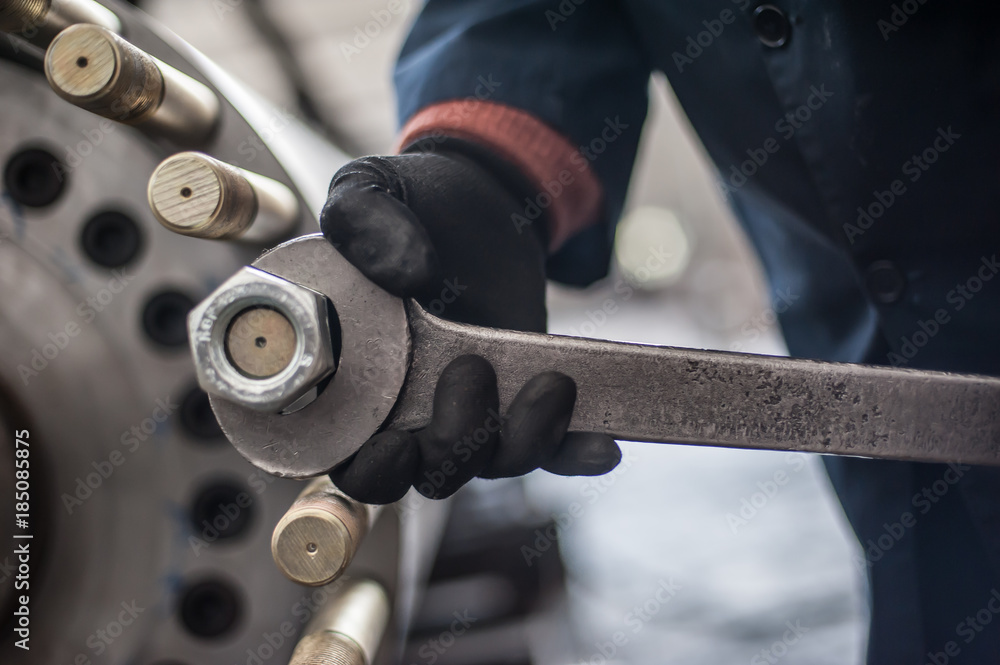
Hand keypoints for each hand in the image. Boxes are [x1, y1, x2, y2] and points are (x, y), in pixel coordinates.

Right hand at [320, 143, 620, 502]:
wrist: (479, 198)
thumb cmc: (410, 202)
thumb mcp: (369, 191)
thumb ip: (362, 222)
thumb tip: (406, 275)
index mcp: (353, 380)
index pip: (351, 460)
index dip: (372, 470)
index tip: (399, 441)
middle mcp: (407, 408)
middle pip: (429, 474)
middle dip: (456, 446)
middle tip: (471, 370)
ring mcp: (467, 409)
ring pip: (493, 464)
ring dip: (524, 440)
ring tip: (551, 382)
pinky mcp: (517, 401)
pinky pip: (549, 449)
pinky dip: (574, 454)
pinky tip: (603, 446)